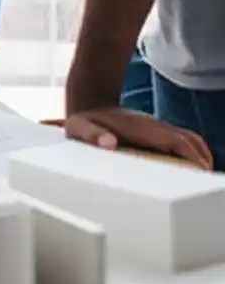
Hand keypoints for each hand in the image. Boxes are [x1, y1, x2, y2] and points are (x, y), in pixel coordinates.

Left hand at [64, 107, 212, 169]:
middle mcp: (153, 126)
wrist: (88, 103)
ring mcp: (156, 128)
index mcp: (140, 127)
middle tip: (204, 180)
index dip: (191, 154)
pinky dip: (191, 154)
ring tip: (200, 178)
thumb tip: (110, 143)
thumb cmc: (84, 119)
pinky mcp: (155, 133)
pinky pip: (180, 142)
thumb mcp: (80, 127)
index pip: (175, 139)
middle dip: (202, 159)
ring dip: (200, 156)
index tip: (200, 170)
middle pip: (190, 140)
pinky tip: (188, 170)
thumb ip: (93, 135)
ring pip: (189, 140)